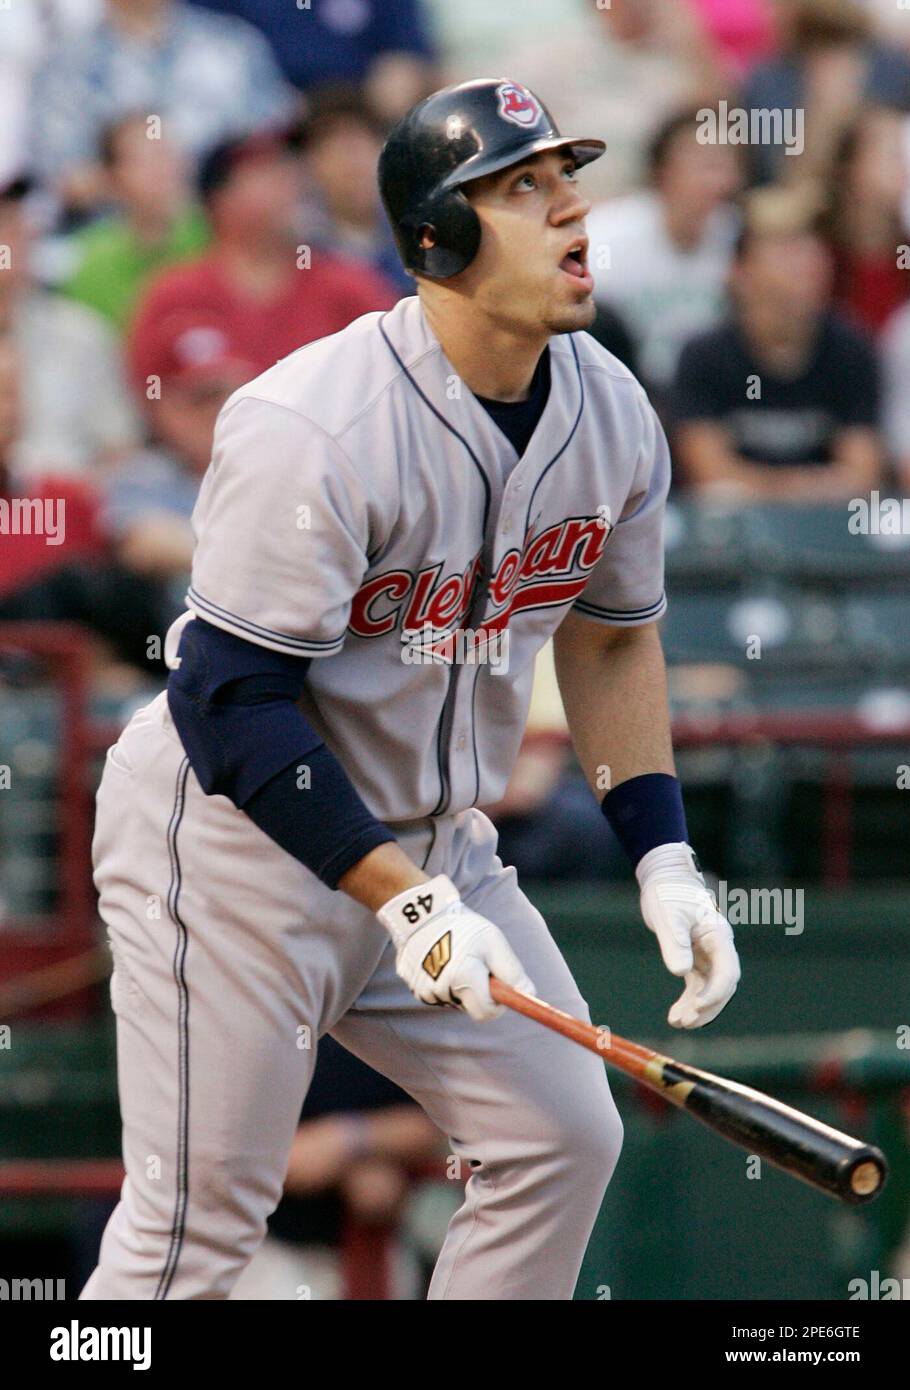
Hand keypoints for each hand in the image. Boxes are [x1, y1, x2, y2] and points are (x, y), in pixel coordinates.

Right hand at [377, 874, 535, 1021]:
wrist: (421, 914)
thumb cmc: (463, 926)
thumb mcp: (493, 942)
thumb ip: (511, 970)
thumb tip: (530, 994)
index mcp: (464, 978)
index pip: (487, 1012)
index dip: (497, 1003)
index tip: (498, 985)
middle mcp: (443, 990)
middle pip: (471, 1007)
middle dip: (480, 994)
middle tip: (478, 967)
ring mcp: (425, 992)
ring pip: (456, 1001)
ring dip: (462, 987)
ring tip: (456, 957)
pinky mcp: (415, 989)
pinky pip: (439, 995)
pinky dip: (445, 984)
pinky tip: (441, 961)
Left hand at [637, 843, 739, 1028]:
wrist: (663, 879)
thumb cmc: (667, 893)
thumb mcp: (668, 917)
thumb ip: (674, 943)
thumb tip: (680, 972)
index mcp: (718, 935)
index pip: (727, 971)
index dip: (716, 992)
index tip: (697, 1006)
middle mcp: (718, 948)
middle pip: (723, 986)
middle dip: (707, 1007)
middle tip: (685, 1021)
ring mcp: (708, 955)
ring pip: (711, 990)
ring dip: (698, 1009)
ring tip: (677, 1022)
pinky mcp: (695, 959)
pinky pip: (698, 986)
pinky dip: (689, 1001)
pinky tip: (675, 1016)